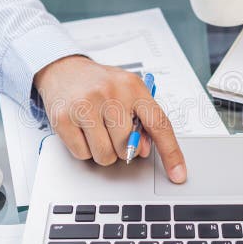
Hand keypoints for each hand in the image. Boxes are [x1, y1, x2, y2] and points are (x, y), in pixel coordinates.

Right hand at [34, 55, 186, 182]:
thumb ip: (142, 119)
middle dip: (121, 148)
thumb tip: (145, 149)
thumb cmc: (100, 84)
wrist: (64, 69)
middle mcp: (110, 94)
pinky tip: (81, 130)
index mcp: (133, 87)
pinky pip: (82, 154)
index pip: (159, 125)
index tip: (178, 174)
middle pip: (127, 147)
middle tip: (112, 131)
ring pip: (104, 155)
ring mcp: (85, 105)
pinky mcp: (64, 118)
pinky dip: (84, 149)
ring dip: (102, 151)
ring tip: (96, 130)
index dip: (171, 153)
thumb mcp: (128, 92)